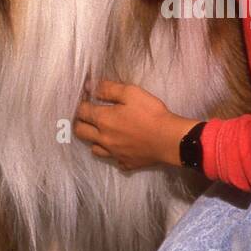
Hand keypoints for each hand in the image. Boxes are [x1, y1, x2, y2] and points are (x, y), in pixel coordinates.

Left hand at [73, 79, 197, 171]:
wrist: (169, 139)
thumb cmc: (151, 113)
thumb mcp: (131, 93)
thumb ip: (108, 89)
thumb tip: (90, 87)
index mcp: (103, 119)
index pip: (82, 112)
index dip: (81, 104)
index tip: (85, 100)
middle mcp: (104, 138)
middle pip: (81, 132)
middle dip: (80, 123)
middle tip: (87, 117)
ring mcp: (114, 153)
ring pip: (94, 149)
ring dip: (94, 140)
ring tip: (101, 134)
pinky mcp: (126, 163)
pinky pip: (114, 161)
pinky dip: (114, 155)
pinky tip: (120, 149)